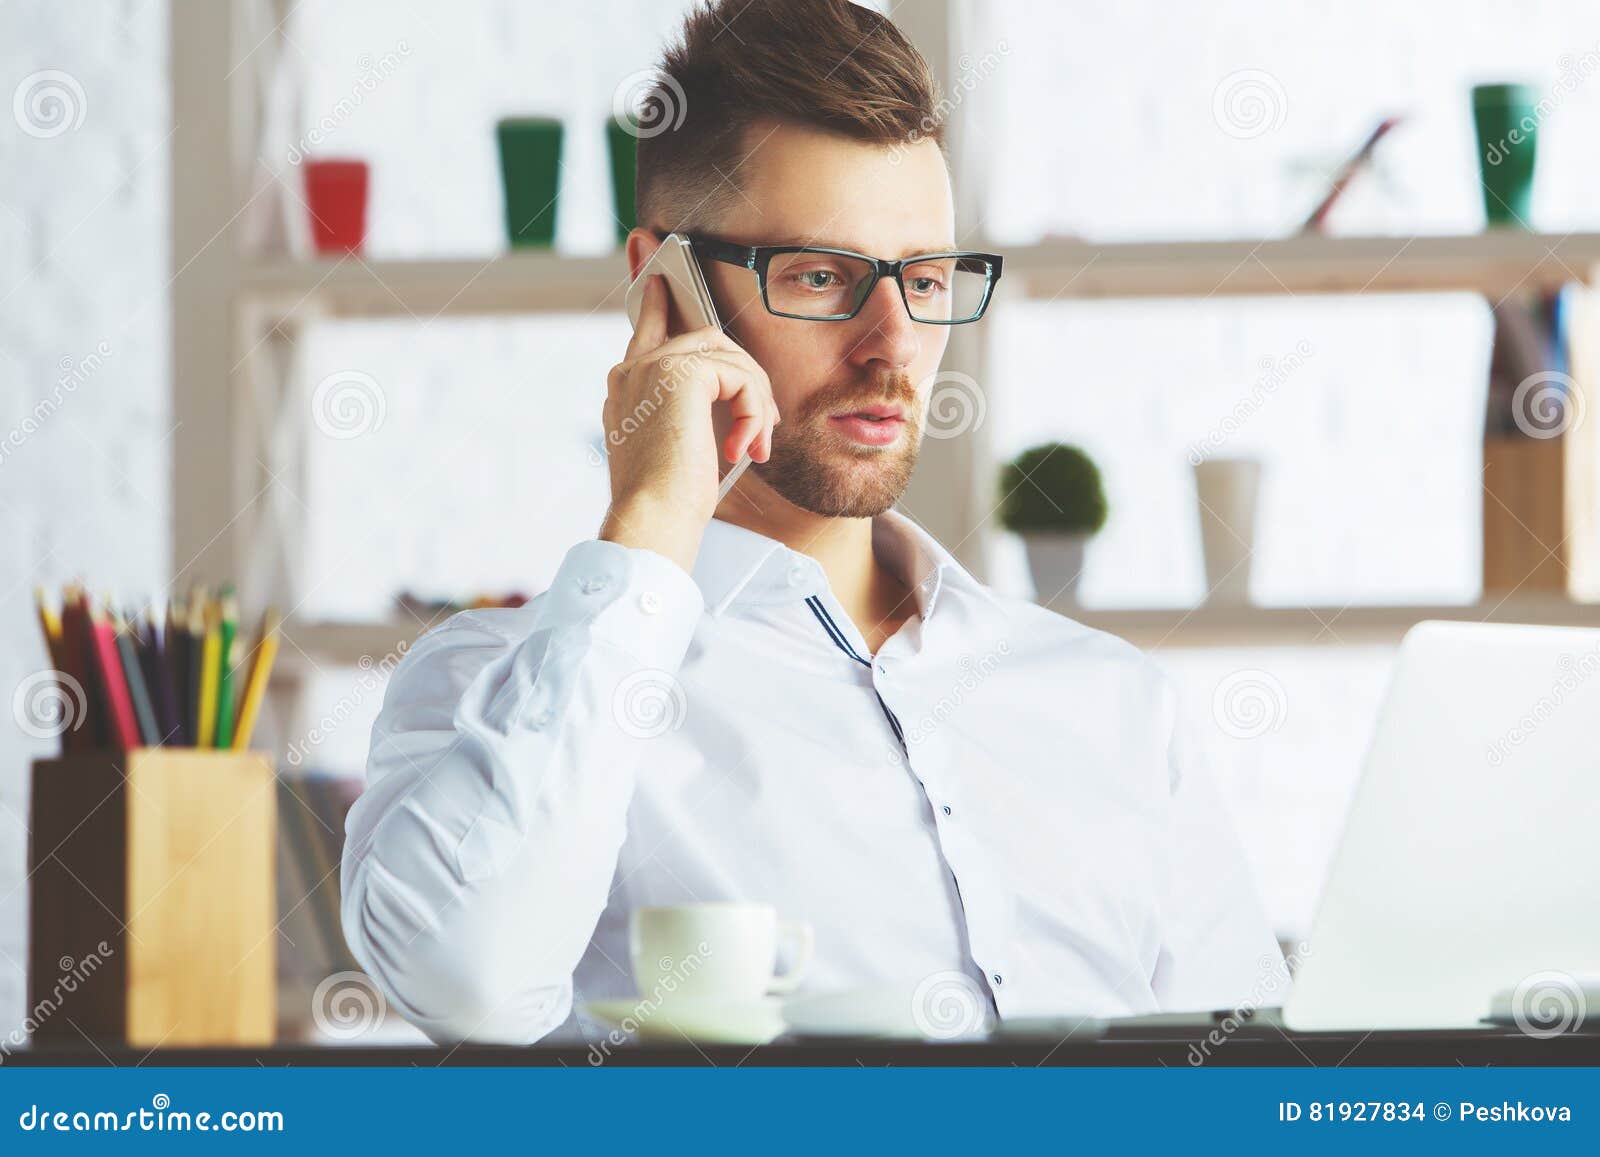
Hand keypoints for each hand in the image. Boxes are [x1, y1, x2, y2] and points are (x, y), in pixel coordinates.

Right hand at [598, 275, 778, 571]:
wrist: (653, 520)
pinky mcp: (681, 373)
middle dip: (745, 376)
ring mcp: (654, 367)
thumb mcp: (681, 447)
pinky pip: (740, 375)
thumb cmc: (669, 501)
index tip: (658, 272)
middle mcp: (632, 371)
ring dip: (755, 402)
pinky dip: (754, 412)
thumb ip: (694, 411)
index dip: (657, 302)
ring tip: (754, 446)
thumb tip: (737, 391)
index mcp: (625, 388)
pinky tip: (745, 448)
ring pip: (729, 357)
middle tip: (763, 423)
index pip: (647, 329)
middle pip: (706, 339)